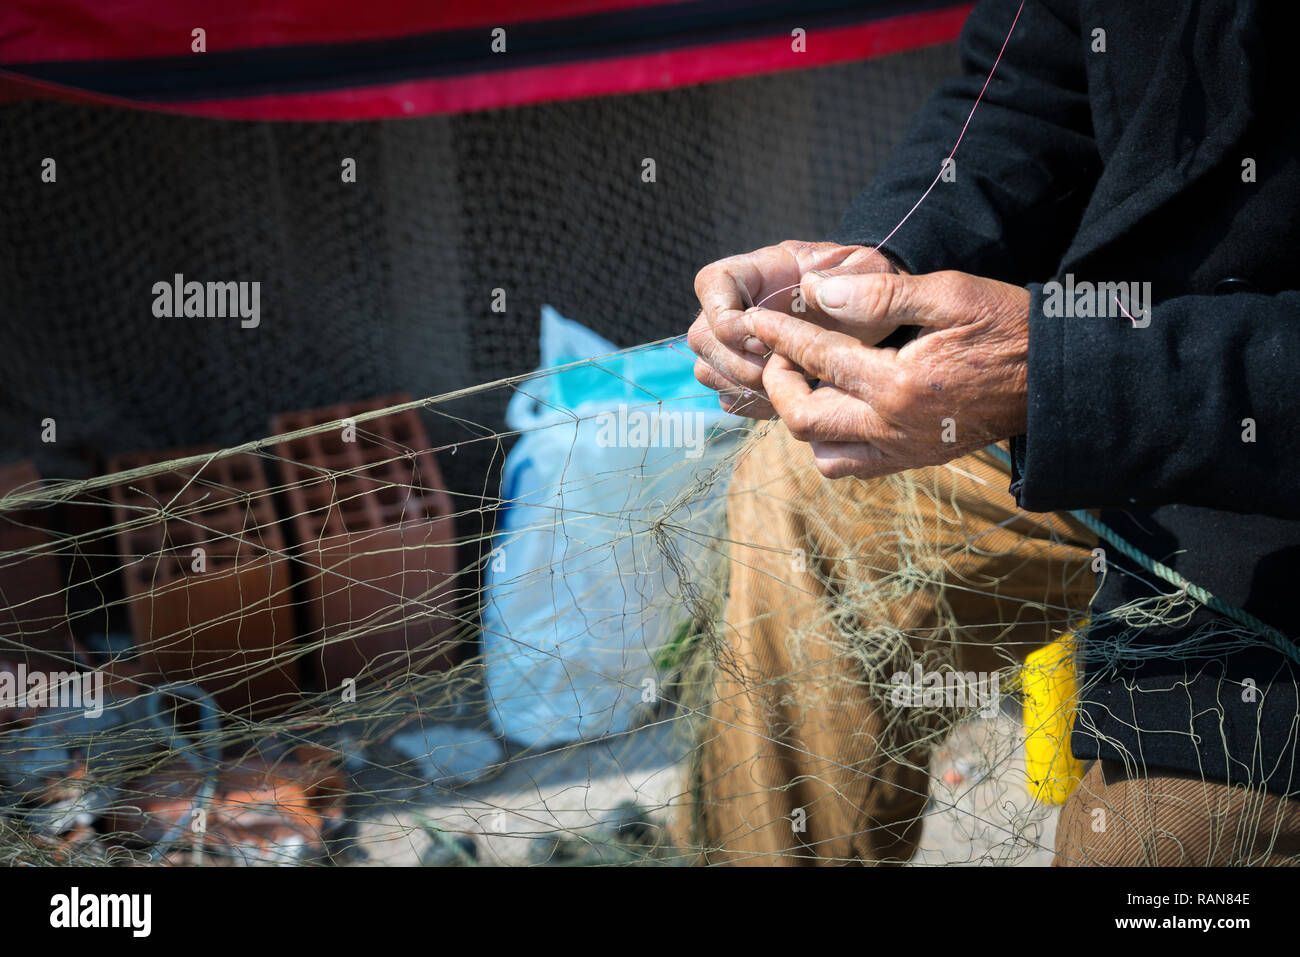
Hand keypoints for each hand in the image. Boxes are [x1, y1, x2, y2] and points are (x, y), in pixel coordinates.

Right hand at [686, 240, 899, 418]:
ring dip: (743, 387)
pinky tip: (786, 400)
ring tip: (786, 388)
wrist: (874, 316)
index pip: (712, 283)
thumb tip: (809, 290)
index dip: (725, 316)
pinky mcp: (745, 373)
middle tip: (777, 370)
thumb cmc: (870, 288)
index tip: (763, 337)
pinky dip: (752, 404)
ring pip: (707, 370)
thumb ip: (849, 276)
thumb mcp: (870, 270)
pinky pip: (727, 397)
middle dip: (736, 363)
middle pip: (701, 337)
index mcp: (760, 270)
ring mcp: (736, 342)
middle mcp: (738, 305)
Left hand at [747, 270, 1029, 478]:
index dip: (778, 335)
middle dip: (777, 382)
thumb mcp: (951, 294)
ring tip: (807, 380)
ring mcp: (903, 452)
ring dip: (803, 418)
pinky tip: (837, 404)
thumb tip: (817, 291)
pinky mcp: (914, 461)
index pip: (817, 359)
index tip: (752, 319)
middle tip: (777, 351)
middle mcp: (894, 428)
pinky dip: (830, 441)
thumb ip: (880, 296)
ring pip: (822, 453)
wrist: (1058, 381)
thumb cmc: (1008, 327)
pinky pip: (852, 466)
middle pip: (804, 420)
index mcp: (899, 385)